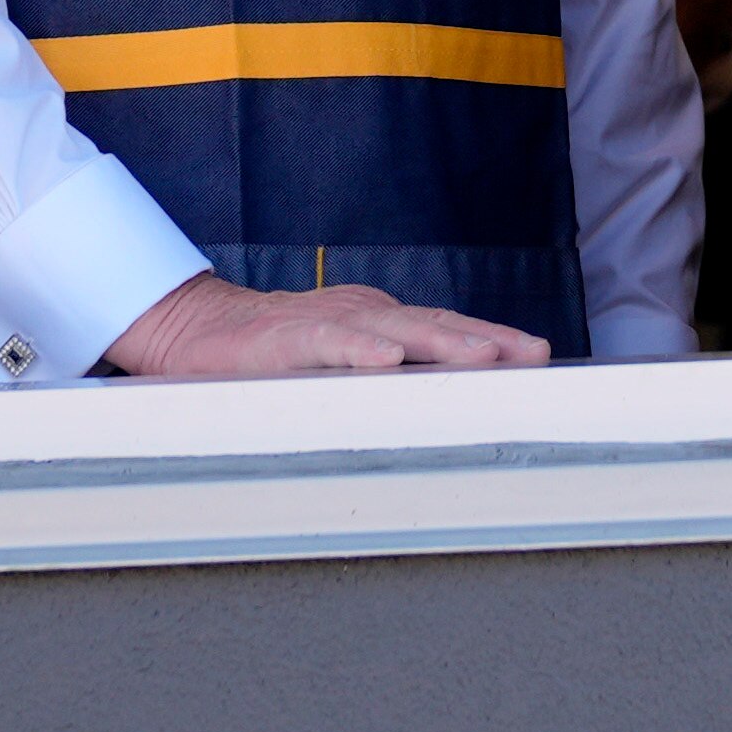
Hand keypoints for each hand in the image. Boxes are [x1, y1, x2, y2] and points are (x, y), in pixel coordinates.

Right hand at [101, 271, 551, 376]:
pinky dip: (359, 349)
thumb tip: (446, 417)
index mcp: (376, 320)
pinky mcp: (283, 338)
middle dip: (486, 339)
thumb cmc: (269, 355)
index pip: (445, 327)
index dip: (492, 339)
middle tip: (534, 354)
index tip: (541, 356)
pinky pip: (326, 342)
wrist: (191, 329)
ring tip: (484, 357)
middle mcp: (358, 313)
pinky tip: (387, 360)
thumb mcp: (337, 364)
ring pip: (390, 329)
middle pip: (433, 324)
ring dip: (440, 342)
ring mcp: (322, 322)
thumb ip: (381, 380)